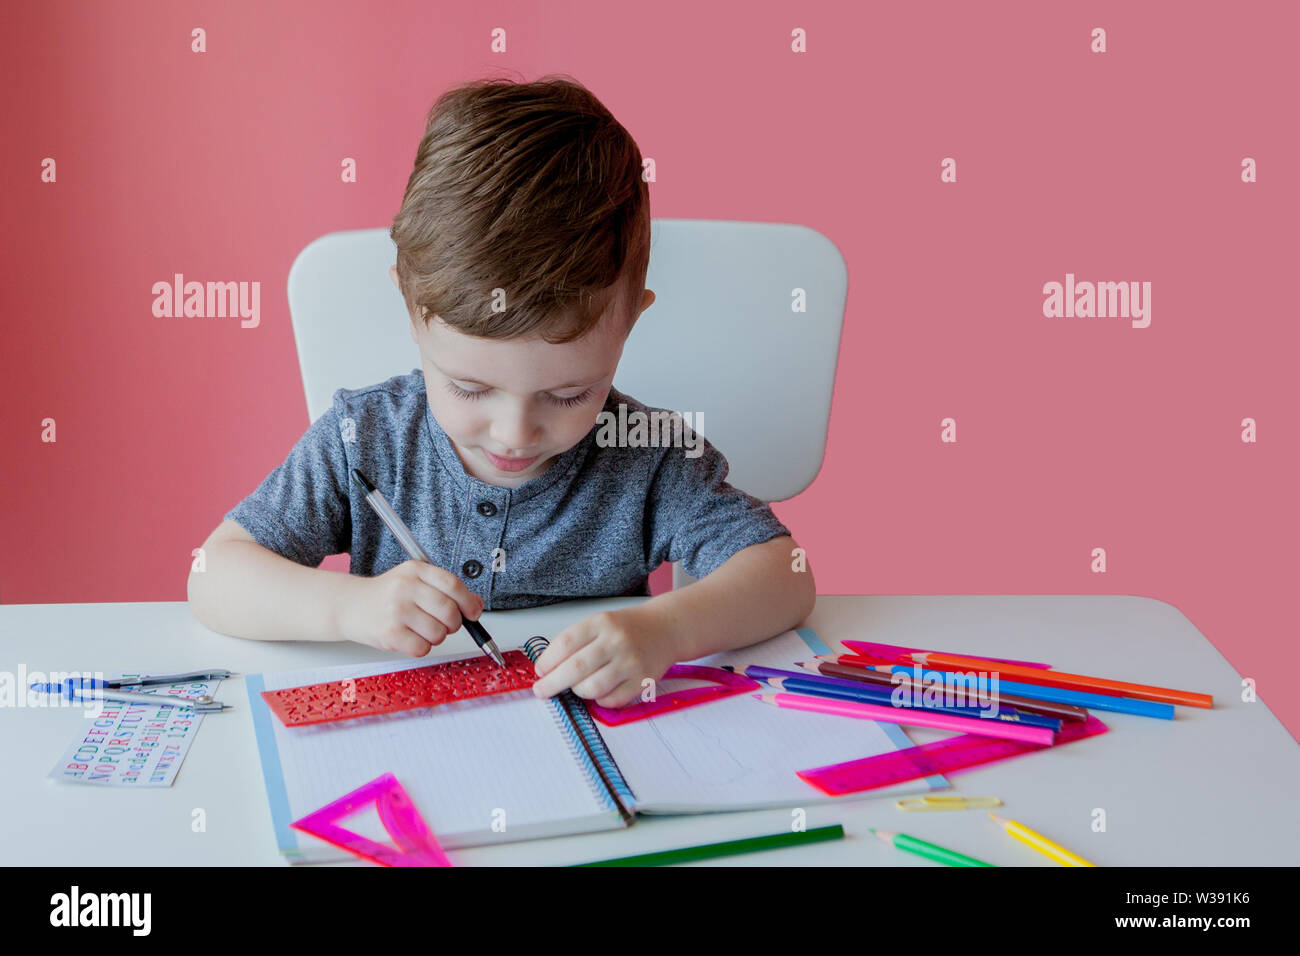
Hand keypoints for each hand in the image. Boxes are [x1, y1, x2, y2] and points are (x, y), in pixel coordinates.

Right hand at [337, 560, 482, 655]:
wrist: (350, 605)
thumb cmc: (388, 595)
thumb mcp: (415, 582)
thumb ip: (445, 590)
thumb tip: (476, 605)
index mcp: (415, 570)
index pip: (452, 584)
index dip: (468, 601)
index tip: (472, 612)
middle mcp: (405, 587)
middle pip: (449, 611)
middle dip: (454, 623)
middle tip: (445, 624)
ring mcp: (396, 610)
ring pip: (438, 633)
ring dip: (437, 637)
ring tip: (422, 630)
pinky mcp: (389, 633)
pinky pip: (422, 648)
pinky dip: (422, 647)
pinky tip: (410, 637)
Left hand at [531, 604, 678, 707]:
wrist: (665, 629)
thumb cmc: (627, 629)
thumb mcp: (600, 623)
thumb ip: (576, 642)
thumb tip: (547, 670)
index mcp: (601, 623)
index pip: (565, 643)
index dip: (547, 661)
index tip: (539, 672)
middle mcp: (616, 641)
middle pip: (575, 669)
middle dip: (552, 684)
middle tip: (542, 691)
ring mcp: (631, 662)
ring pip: (592, 688)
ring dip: (578, 692)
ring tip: (578, 687)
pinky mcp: (643, 681)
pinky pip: (612, 700)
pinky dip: (600, 700)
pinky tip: (601, 690)